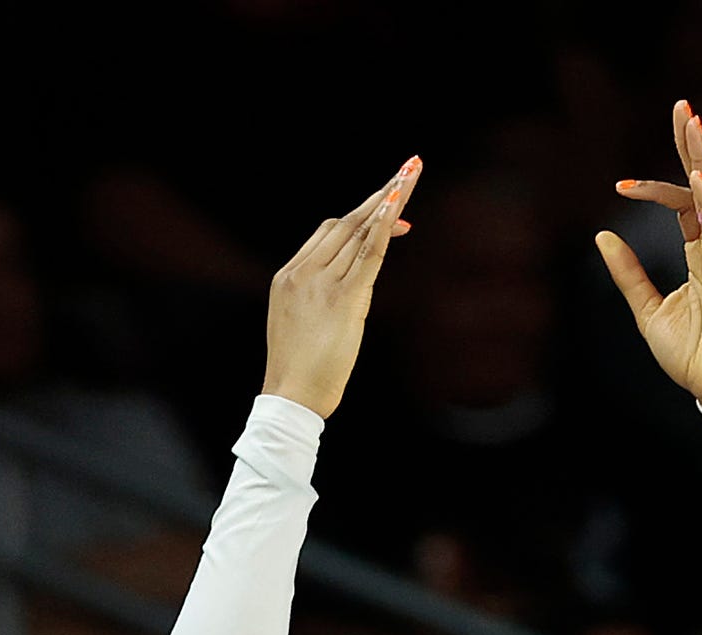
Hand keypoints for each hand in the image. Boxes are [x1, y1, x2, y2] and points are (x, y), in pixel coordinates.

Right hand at [261, 160, 417, 418]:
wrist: (291, 396)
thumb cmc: (299, 372)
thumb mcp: (303, 326)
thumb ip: (322, 299)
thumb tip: (352, 291)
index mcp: (289, 275)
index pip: (327, 231)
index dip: (361, 217)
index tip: (390, 210)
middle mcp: (304, 271)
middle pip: (345, 221)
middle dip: (380, 195)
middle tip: (409, 171)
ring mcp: (321, 282)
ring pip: (359, 230)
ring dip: (390, 200)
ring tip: (412, 174)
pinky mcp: (343, 298)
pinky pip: (368, 253)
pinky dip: (385, 227)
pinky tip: (400, 206)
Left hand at [599, 101, 701, 408]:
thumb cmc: (689, 353)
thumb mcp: (646, 308)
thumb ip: (628, 272)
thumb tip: (603, 236)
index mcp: (698, 252)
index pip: (682, 202)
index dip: (654, 189)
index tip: (620, 186)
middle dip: (692, 146)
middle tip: (682, 107)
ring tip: (691, 121)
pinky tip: (701, 175)